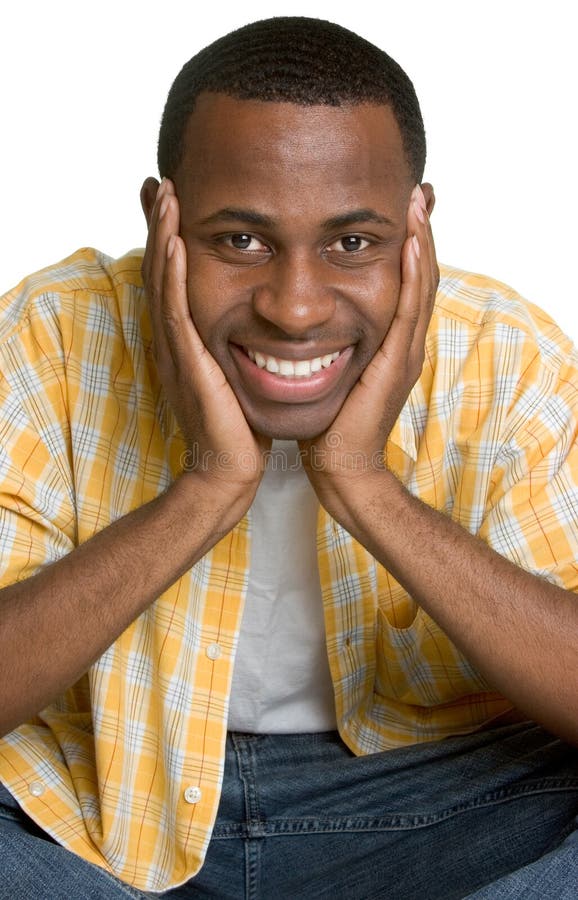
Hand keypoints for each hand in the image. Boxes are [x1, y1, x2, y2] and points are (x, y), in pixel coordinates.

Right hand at [141, 178, 270, 503]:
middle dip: (160, 225)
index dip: (171, 238)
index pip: (176, 278)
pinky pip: (176, 313)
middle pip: (162, 271)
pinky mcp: (186, 364)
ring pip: (163, 283)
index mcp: (188, 340)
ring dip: (161, 237)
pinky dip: (173, 276)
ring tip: (164, 195)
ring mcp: (176, 351)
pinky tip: (174, 244)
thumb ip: (241, 347)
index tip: (176, 201)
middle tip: (160, 182)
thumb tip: (264, 326)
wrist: (231, 470)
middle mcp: (176, 340)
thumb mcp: (240, 375)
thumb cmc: (240, 427)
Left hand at [298, 184, 438, 514]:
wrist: (338, 467)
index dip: (406, 246)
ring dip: (422, 243)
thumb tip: (304, 322)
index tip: (399, 209)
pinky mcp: (397, 364)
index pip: (403, 284)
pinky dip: (413, 275)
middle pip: (420, 278)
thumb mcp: (329, 373)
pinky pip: (408, 311)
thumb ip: (327, 344)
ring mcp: (405, 354)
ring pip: (421, 287)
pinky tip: (410, 244)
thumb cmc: (328, 424)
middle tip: (418, 192)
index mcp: (389, 344)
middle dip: (420, 233)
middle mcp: (404, 344)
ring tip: (417, 203)